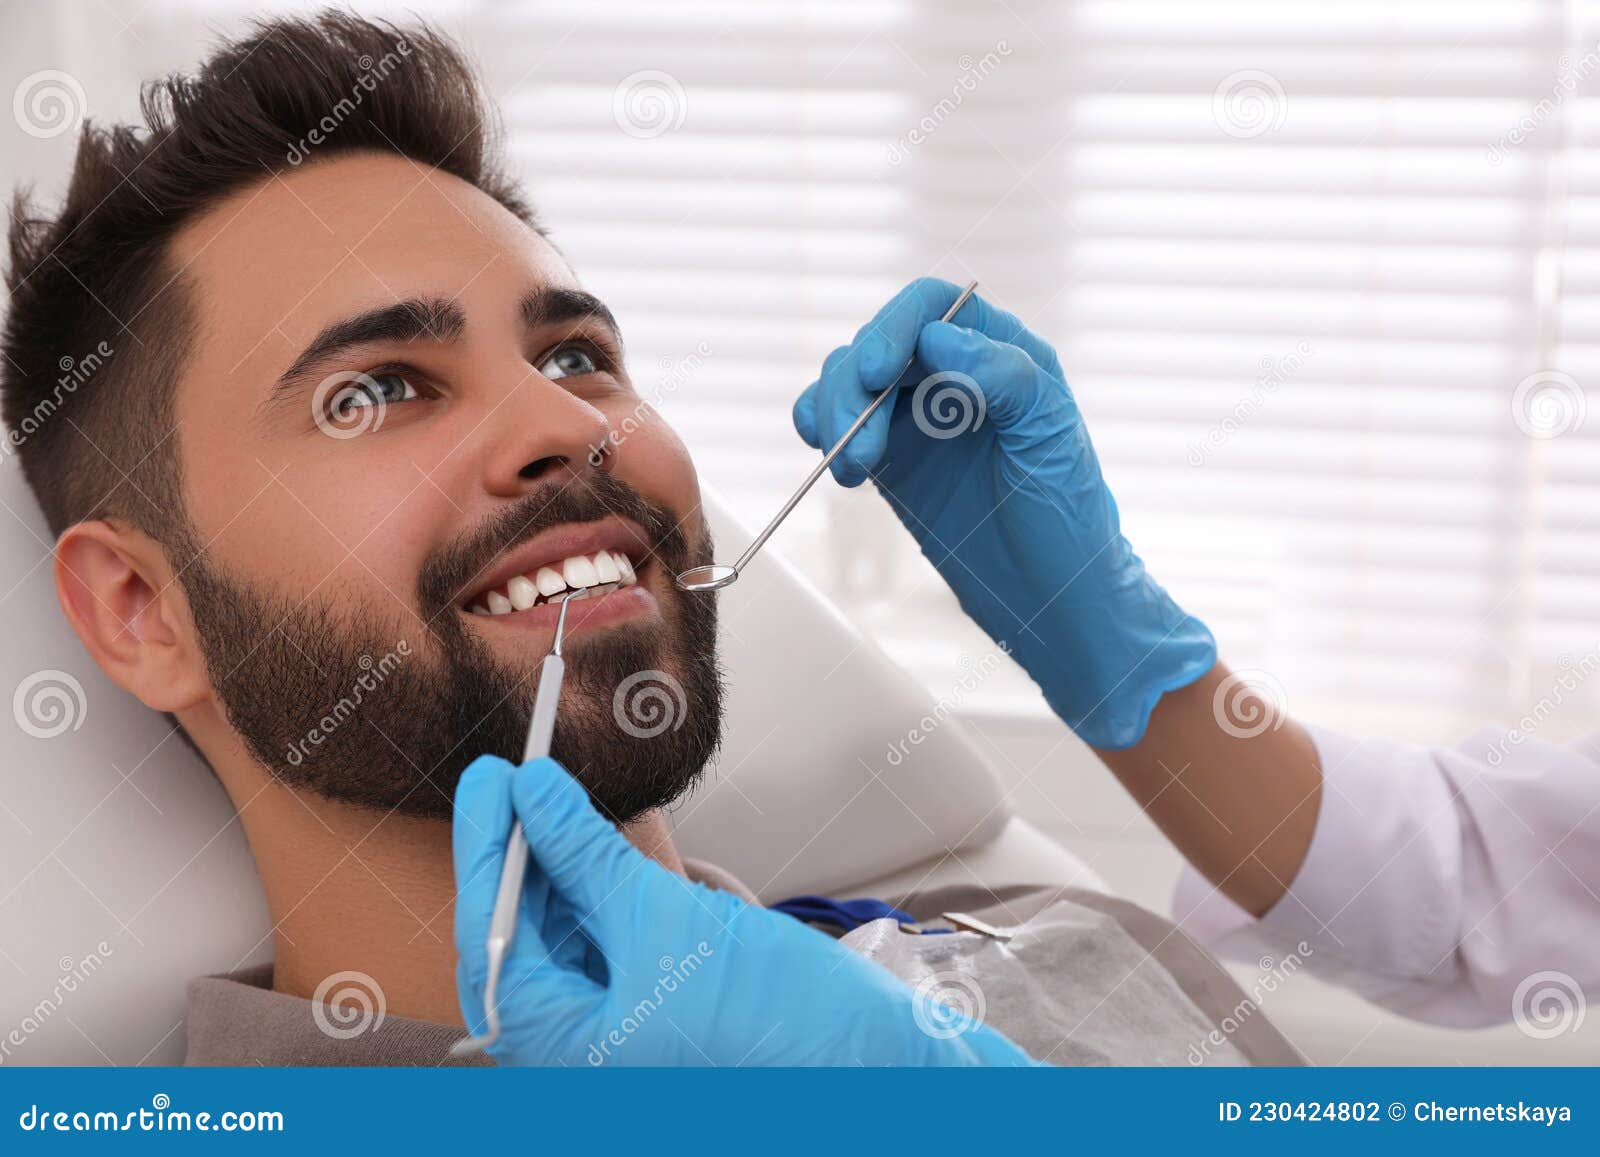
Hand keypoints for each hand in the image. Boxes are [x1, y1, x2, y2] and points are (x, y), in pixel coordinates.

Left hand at [453, 753, 1037, 1065]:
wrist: (876, 1068)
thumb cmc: (774, 1019)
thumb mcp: (666, 922)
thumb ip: (588, 857)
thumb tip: (533, 791)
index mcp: (559, 1053)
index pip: (493, 937)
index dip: (484, 848)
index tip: (487, 776)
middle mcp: (573, 1055)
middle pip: (520, 939)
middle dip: (518, 854)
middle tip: (515, 775)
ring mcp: (612, 1040)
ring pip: (560, 942)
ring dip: (557, 868)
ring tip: (555, 797)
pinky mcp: (649, 1019)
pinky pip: (602, 950)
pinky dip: (596, 894)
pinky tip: (595, 843)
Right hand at [793, 277, 1214, 747]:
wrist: (1051, 600)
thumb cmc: (1069, 521)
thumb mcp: (1051, 441)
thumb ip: (1005, 378)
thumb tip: (940, 340)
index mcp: (1002, 354)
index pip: (930, 309)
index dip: (894, 328)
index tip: (878, 372)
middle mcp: (955, 375)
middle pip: (879, 344)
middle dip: (854, 387)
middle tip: (857, 449)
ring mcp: (918, 417)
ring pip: (849, 381)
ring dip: (834, 414)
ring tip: (852, 470)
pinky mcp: (892, 458)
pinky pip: (840, 424)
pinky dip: (820, 430)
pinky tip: (833, 459)